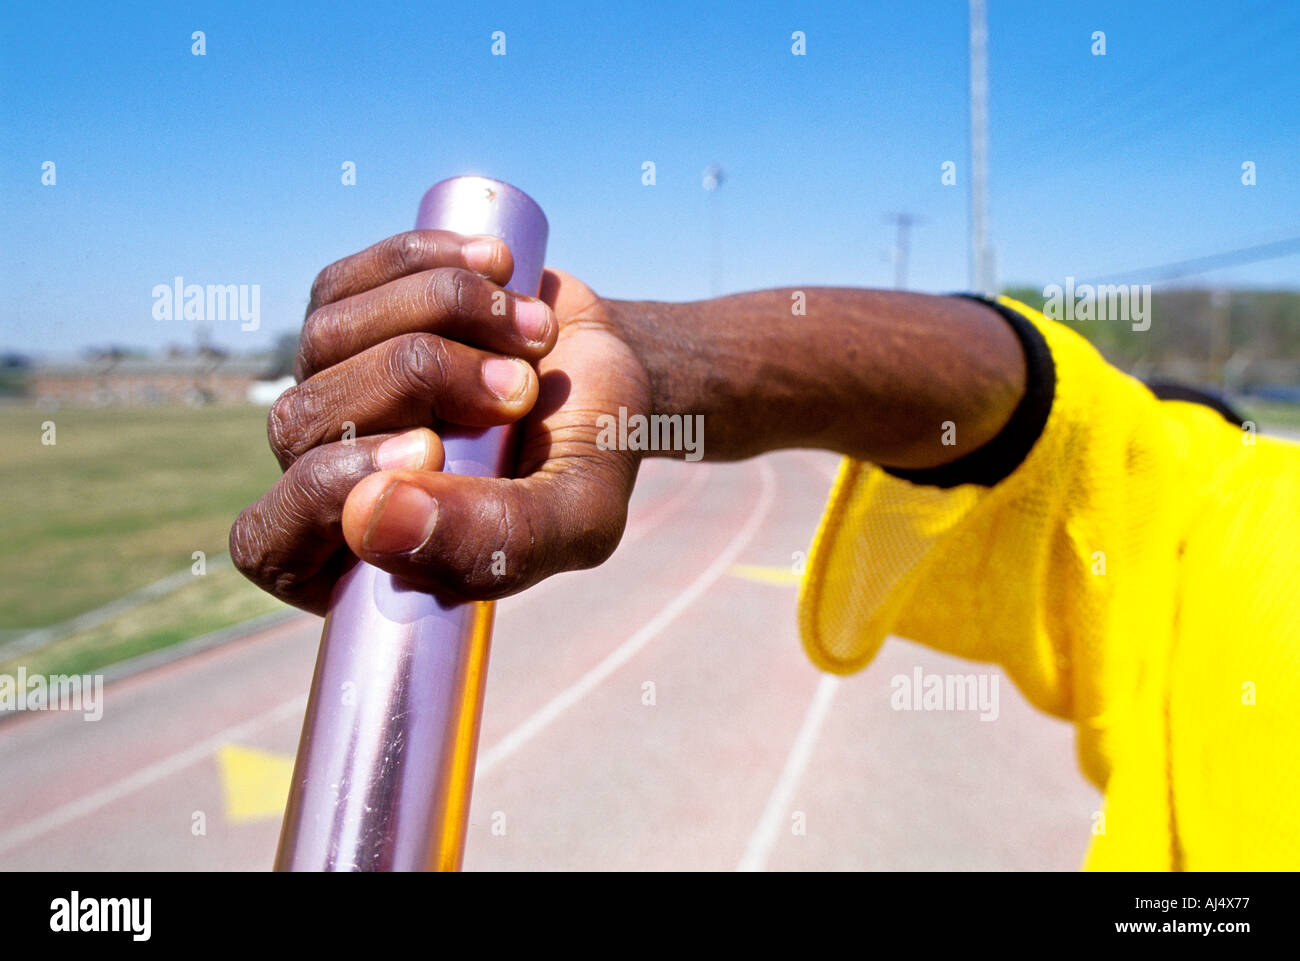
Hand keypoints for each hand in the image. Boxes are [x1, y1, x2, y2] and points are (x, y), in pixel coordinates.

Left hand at [230, 230, 651, 613]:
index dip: (327, 492)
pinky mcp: (343, 311)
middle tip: (520, 388)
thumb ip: (497, 544)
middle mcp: (324, 474)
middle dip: (422, 386)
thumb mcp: (577, 517)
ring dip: (447, 317)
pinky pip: (350, 278)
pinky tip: (499, 268)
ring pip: (328, 340)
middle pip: (301, 425)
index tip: (432, 449)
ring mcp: (327, 387)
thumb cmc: (589, 457)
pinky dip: (433, 262)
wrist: (608, 367)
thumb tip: (370, 521)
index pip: (273, 542)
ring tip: (536, 332)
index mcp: (360, 556)